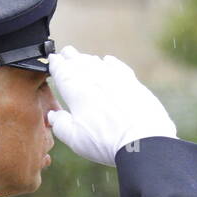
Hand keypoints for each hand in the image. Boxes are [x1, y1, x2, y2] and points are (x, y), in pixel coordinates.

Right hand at [46, 46, 176, 166]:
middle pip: (78, 60)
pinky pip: (117, 65)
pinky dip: (109, 62)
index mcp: (75, 87)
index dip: (55, 63)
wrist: (144, 140)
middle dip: (70, 57)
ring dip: (87, 60)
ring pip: (96, 61)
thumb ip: (60, 125)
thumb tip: (53, 116)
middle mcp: (93, 76)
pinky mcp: (132, 81)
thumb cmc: (106, 141)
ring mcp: (114, 76)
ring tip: (82, 61)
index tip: (52, 60)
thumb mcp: (74, 139)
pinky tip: (107, 61)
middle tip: (65, 55)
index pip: (60, 68)